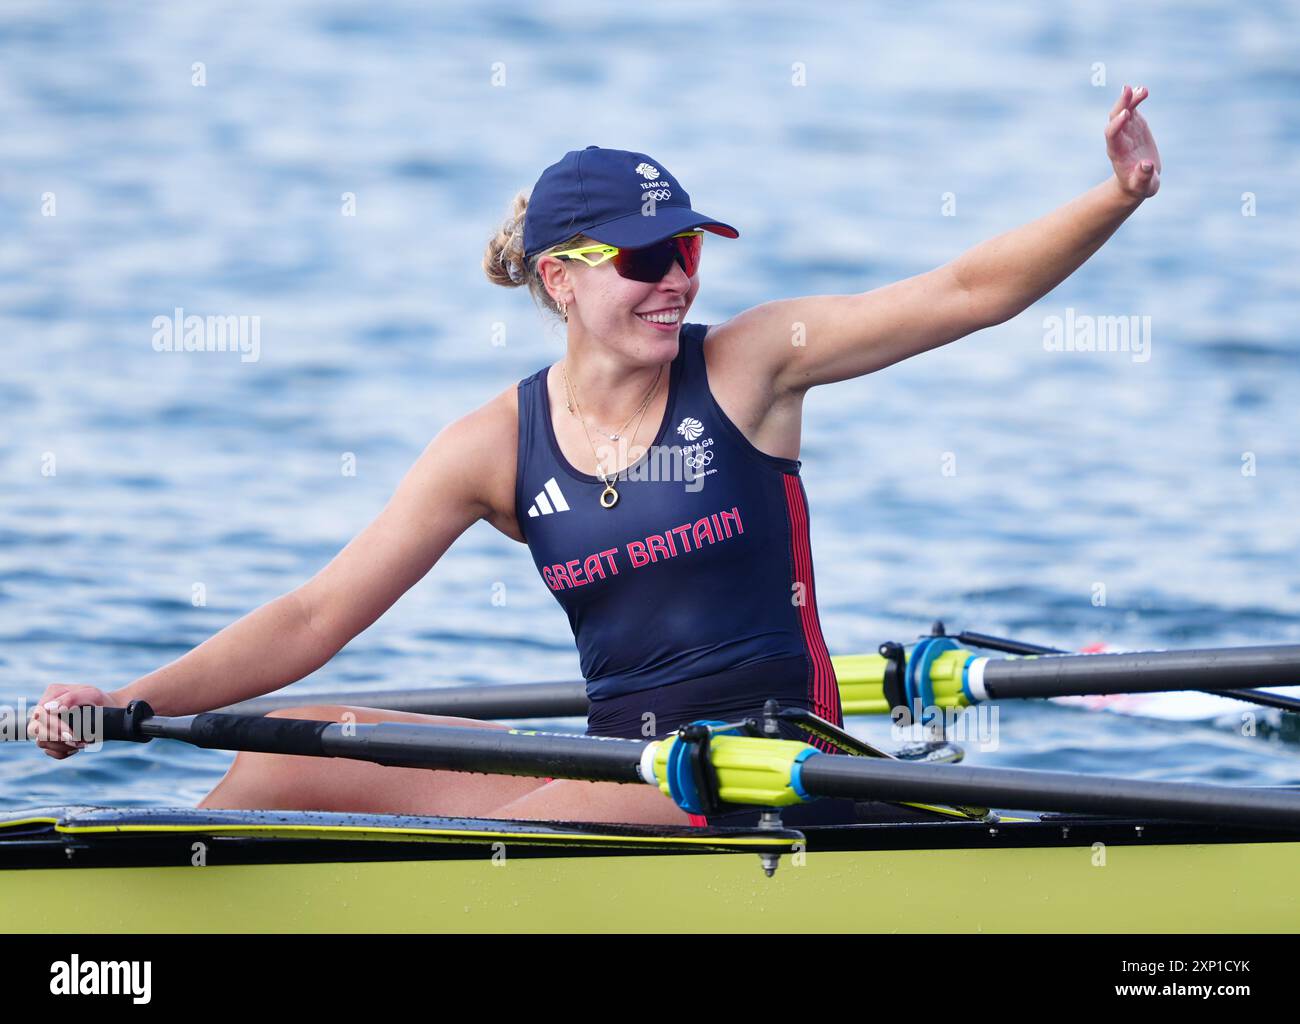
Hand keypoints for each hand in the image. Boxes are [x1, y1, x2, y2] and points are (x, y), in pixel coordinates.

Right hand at [27, 684, 124, 758]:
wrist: (110, 711)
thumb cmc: (101, 700)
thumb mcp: (92, 694)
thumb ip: (72, 697)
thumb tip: (51, 709)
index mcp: (52, 694)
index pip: (41, 714)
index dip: (54, 728)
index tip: (73, 735)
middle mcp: (45, 709)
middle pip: (37, 730)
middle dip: (58, 739)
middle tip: (79, 742)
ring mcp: (46, 724)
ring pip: (41, 742)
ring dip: (62, 746)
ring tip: (82, 743)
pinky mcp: (51, 737)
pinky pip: (49, 751)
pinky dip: (63, 752)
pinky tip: (77, 746)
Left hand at [1105, 85, 1160, 199]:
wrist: (1139, 181)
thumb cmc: (1139, 186)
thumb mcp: (1142, 186)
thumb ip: (1143, 177)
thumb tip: (1145, 165)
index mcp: (1117, 153)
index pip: (1112, 135)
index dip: (1117, 124)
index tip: (1125, 114)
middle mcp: (1119, 139)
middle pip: (1115, 119)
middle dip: (1120, 105)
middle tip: (1128, 90)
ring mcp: (1126, 131)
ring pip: (1124, 111)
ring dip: (1130, 99)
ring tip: (1141, 90)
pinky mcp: (1135, 126)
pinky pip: (1133, 110)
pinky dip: (1137, 100)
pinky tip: (1144, 91)